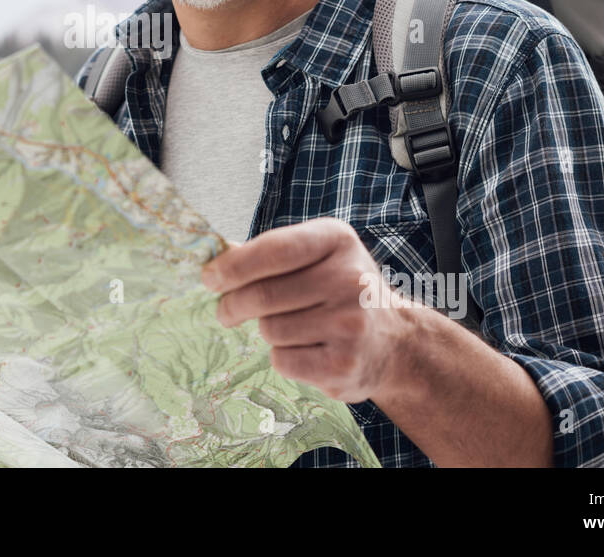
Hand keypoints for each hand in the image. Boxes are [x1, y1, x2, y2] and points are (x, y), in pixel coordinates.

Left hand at [201, 217, 409, 403]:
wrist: (394, 341)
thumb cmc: (341, 291)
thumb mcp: (318, 255)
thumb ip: (271, 254)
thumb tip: (216, 261)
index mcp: (337, 240)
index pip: (272, 250)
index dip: (232, 266)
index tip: (209, 278)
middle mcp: (349, 278)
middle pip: (262, 294)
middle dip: (232, 304)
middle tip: (225, 312)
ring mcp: (349, 323)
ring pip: (270, 329)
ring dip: (267, 331)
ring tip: (291, 328)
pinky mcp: (344, 364)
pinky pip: (282, 360)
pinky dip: (282, 356)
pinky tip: (306, 349)